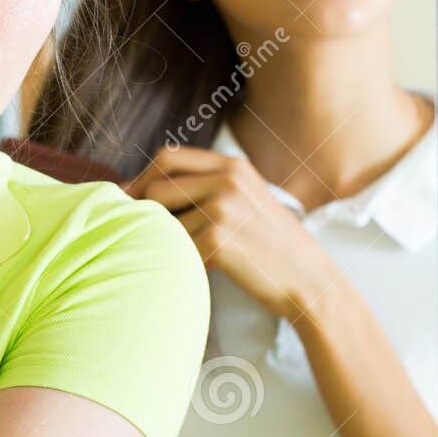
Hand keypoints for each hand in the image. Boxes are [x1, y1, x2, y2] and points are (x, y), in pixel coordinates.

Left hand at [127, 143, 339, 323]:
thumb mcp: (246, 198)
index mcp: (233, 166)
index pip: (168, 157)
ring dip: (167, 240)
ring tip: (192, 253)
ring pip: (161, 222)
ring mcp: (223, 208)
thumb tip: (142, 187)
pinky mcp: (218, 238)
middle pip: (156, 188)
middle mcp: (227, 180)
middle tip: (149, 234)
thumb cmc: (270, 245)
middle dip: (146, 213)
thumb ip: (206, 185)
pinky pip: (176, 248)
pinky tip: (206, 268)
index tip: (129, 200)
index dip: (141, 178)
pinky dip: (182, 261)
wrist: (308, 280)